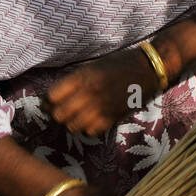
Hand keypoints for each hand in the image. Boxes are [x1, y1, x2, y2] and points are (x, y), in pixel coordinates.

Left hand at [43, 47, 157, 136]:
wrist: (148, 68)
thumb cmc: (119, 64)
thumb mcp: (93, 65)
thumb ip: (74, 80)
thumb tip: (52, 98)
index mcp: (83, 76)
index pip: (52, 96)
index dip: (47, 101)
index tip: (49, 102)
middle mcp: (90, 93)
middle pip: (60, 114)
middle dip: (57, 114)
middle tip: (62, 111)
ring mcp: (102, 107)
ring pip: (73, 126)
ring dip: (72, 122)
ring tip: (77, 116)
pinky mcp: (113, 117)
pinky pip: (91, 131)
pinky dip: (88, 128)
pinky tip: (92, 119)